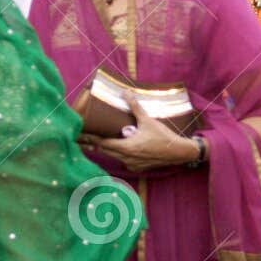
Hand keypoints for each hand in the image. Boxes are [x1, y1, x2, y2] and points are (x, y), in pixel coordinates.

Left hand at [80, 93, 197, 172]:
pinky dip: (120, 154)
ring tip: (102, 139)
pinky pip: (124, 160)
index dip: (91, 139)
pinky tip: (122, 147)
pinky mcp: (138, 167)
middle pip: (106, 151)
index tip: (81, 135)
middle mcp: (126, 159)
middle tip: (88, 135)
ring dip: (109, 148)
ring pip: (114, 156)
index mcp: (126, 148)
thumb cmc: (163, 136)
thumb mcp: (148, 120)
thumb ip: (135, 107)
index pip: (102, 144)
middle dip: (97, 143)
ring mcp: (132, 165)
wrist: (178, 152)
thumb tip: (126, 93)